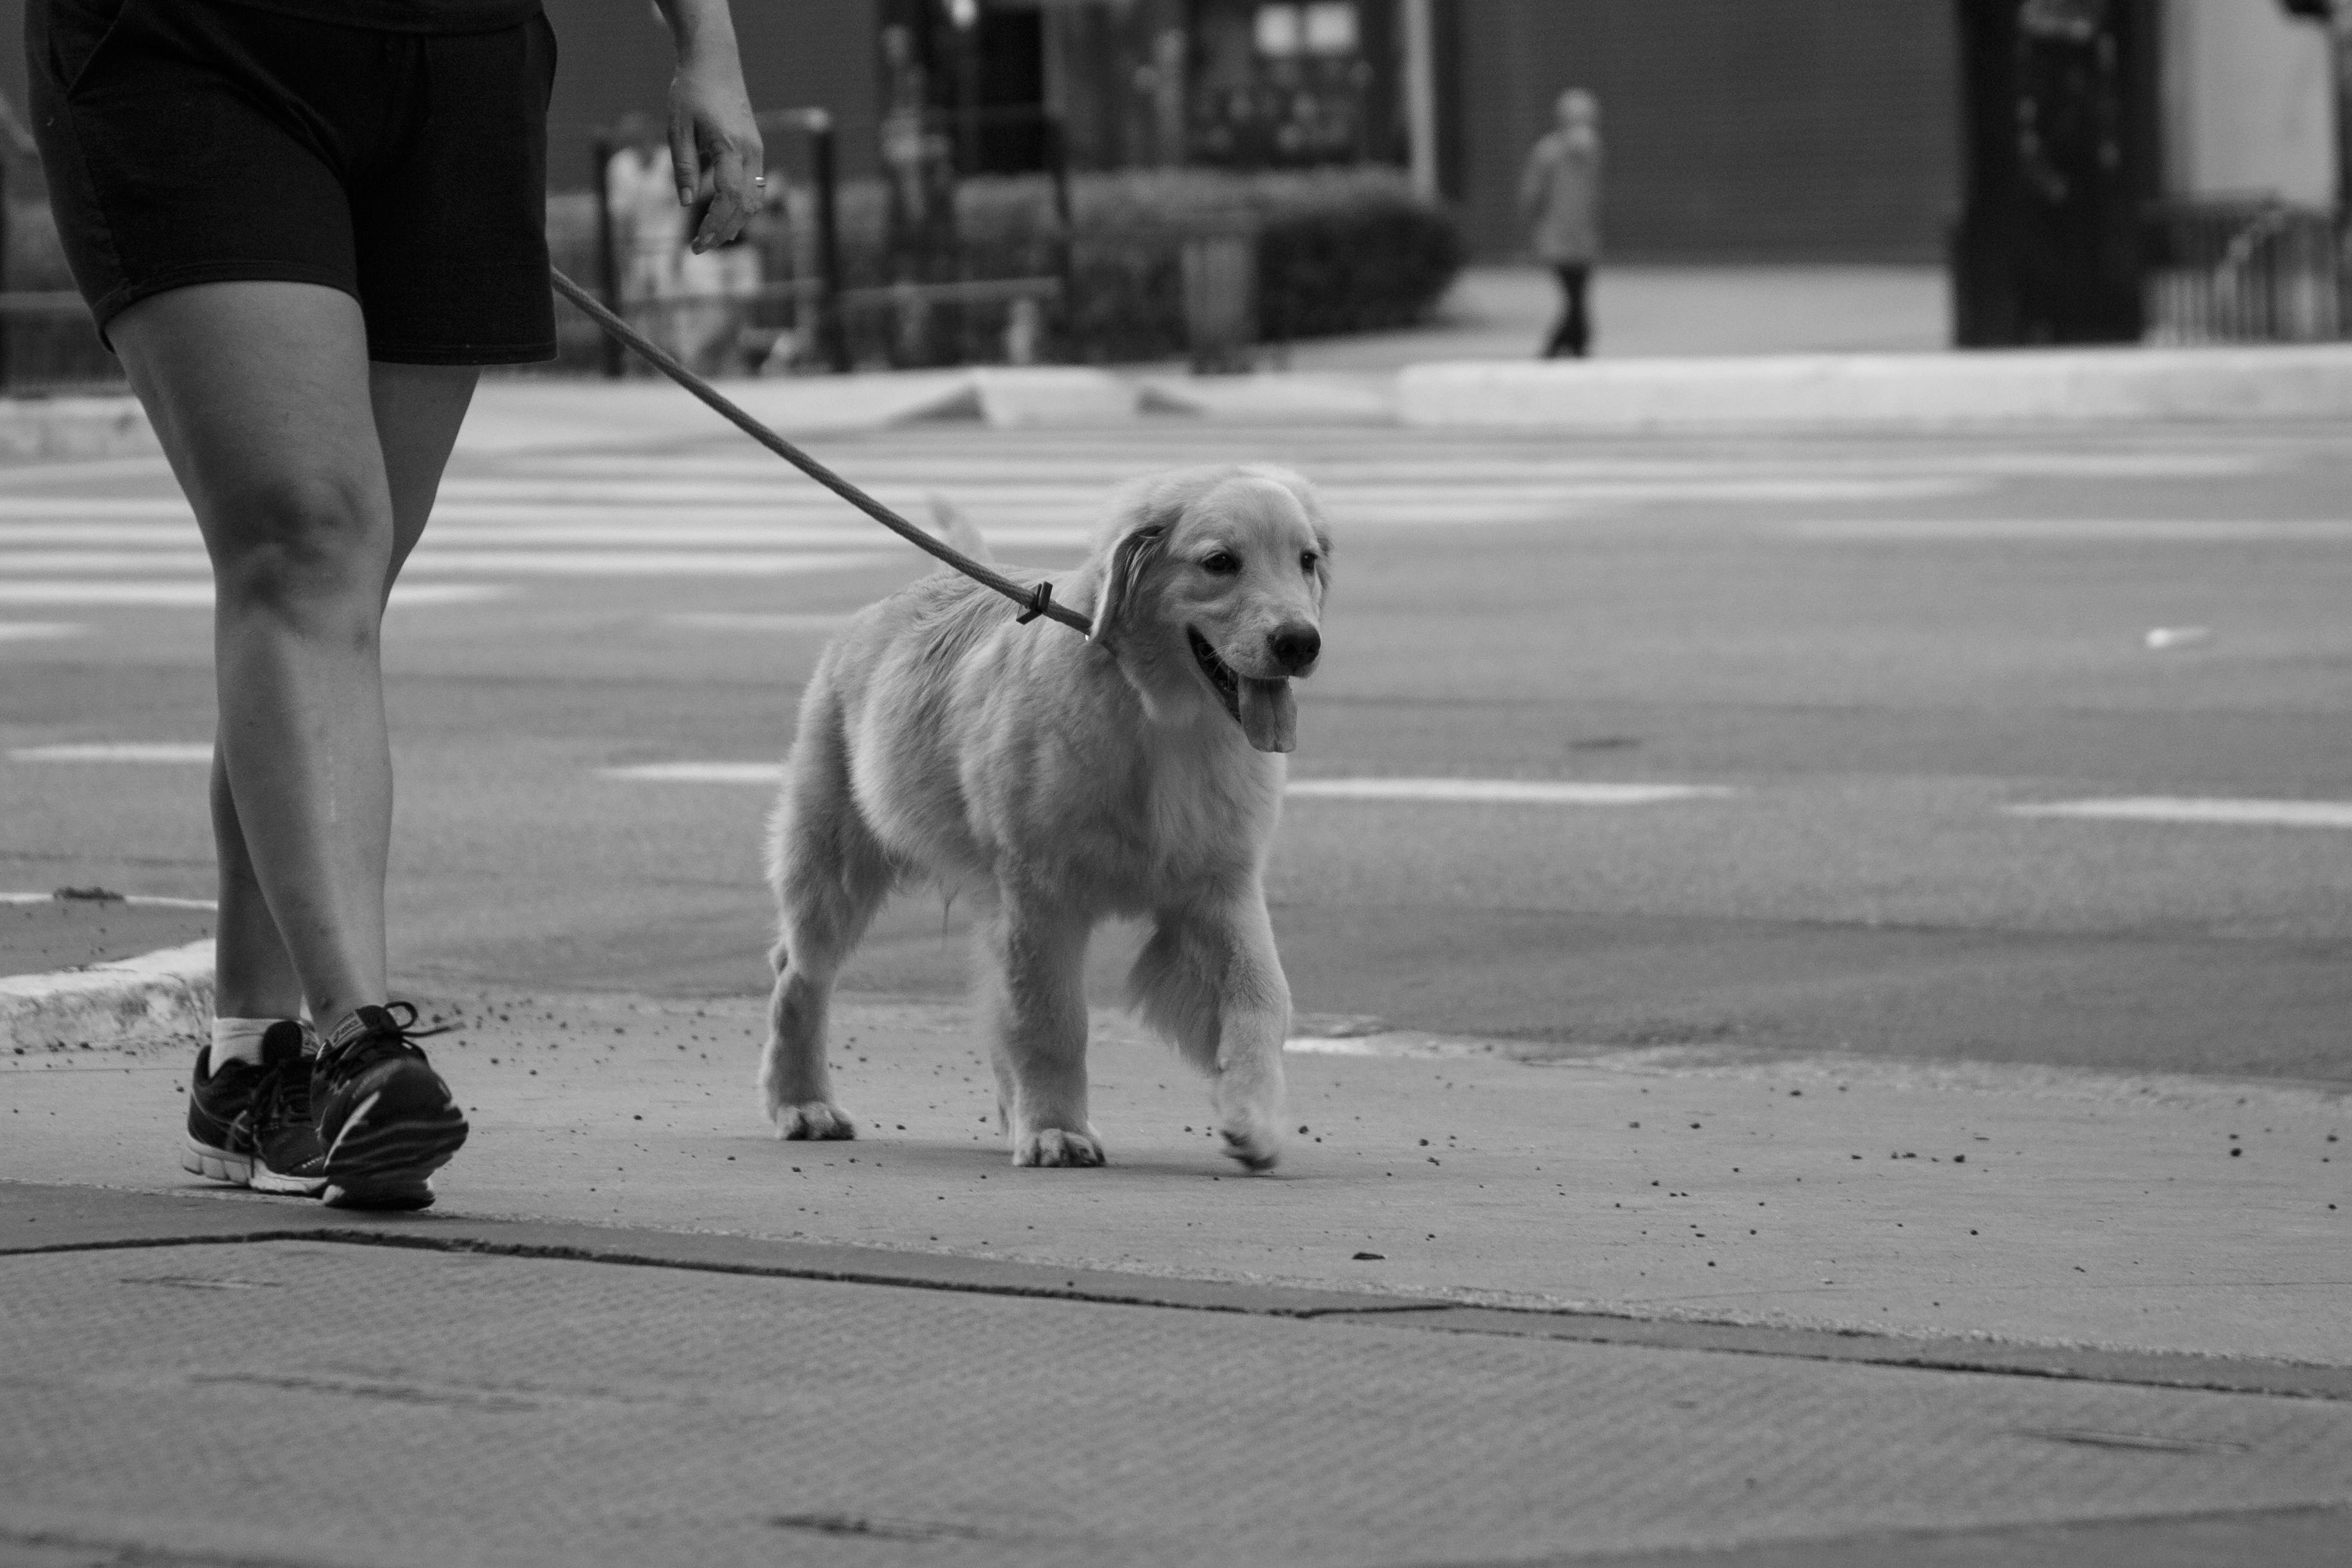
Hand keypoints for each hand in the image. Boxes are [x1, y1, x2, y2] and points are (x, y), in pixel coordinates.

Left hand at [668, 46, 763, 252]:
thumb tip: (687, 204)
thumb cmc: (691, 91)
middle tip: (698, 248)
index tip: (697, 242)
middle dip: (724, 231)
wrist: (715, 62)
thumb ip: (683, 167)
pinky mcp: (755, 149)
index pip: (729, 197)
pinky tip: (724, 218)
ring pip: (754, 200)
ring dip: (735, 223)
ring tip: (711, 239)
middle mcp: (750, 152)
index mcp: (729, 146)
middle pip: (745, 206)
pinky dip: (741, 208)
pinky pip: (754, 187)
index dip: (714, 224)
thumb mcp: (677, 128)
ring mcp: (756, 151)